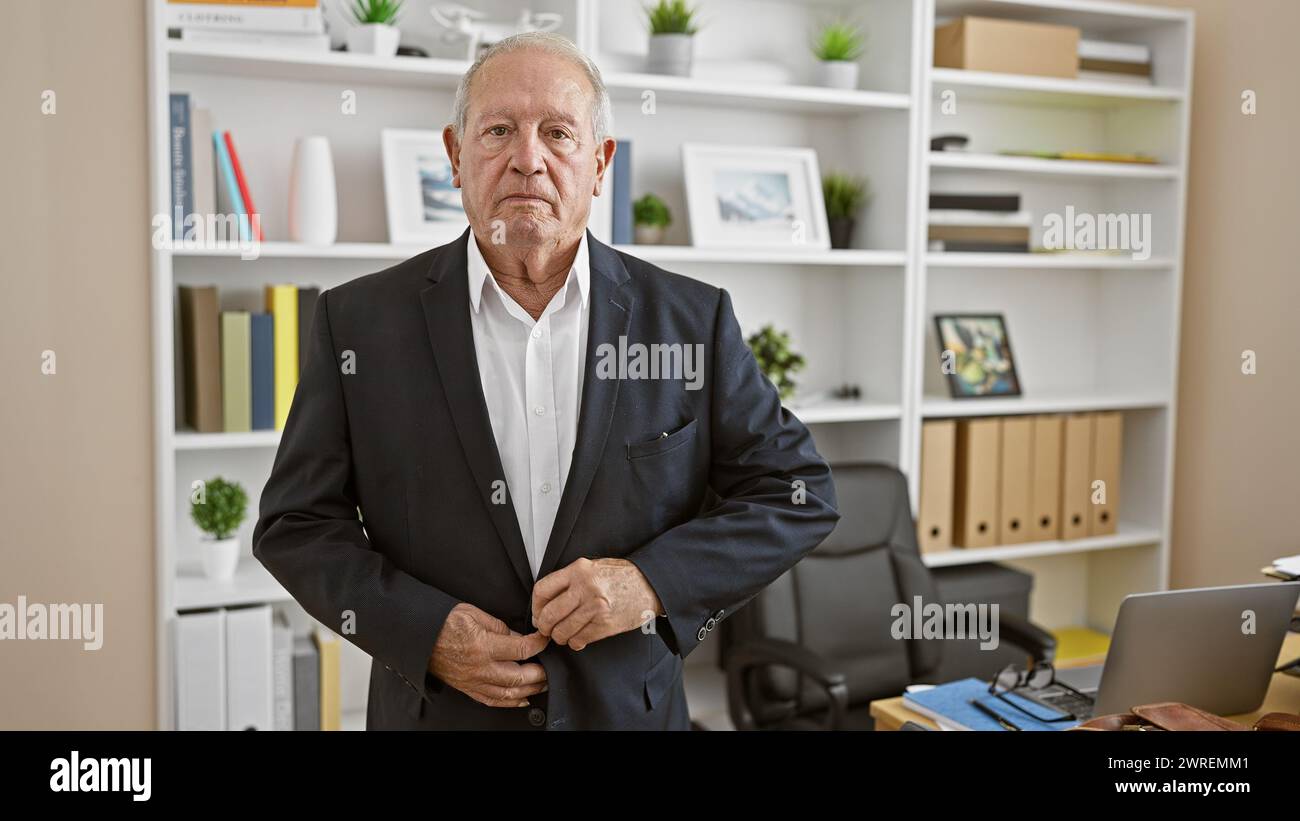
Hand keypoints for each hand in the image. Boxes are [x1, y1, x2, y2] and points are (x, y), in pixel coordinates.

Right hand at [428, 603, 549, 707]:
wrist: (420, 637)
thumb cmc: (444, 622)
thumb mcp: (474, 613)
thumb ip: (500, 626)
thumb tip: (518, 636)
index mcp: (483, 646)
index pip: (521, 649)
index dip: (538, 644)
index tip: (545, 639)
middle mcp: (480, 667)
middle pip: (519, 677)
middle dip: (540, 673)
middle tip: (550, 667)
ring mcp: (474, 681)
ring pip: (508, 693)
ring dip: (530, 690)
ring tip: (542, 683)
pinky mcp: (468, 688)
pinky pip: (492, 700)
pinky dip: (510, 702)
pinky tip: (522, 698)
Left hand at [531, 558, 663, 650]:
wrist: (650, 584)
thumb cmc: (620, 576)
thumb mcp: (592, 567)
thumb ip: (569, 580)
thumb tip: (545, 603)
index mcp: (578, 570)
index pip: (542, 590)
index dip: (535, 606)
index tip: (538, 613)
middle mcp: (585, 587)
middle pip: (549, 615)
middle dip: (544, 627)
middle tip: (547, 629)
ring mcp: (596, 607)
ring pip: (562, 631)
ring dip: (559, 637)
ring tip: (563, 634)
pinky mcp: (606, 624)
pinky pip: (579, 639)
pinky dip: (575, 642)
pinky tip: (578, 638)